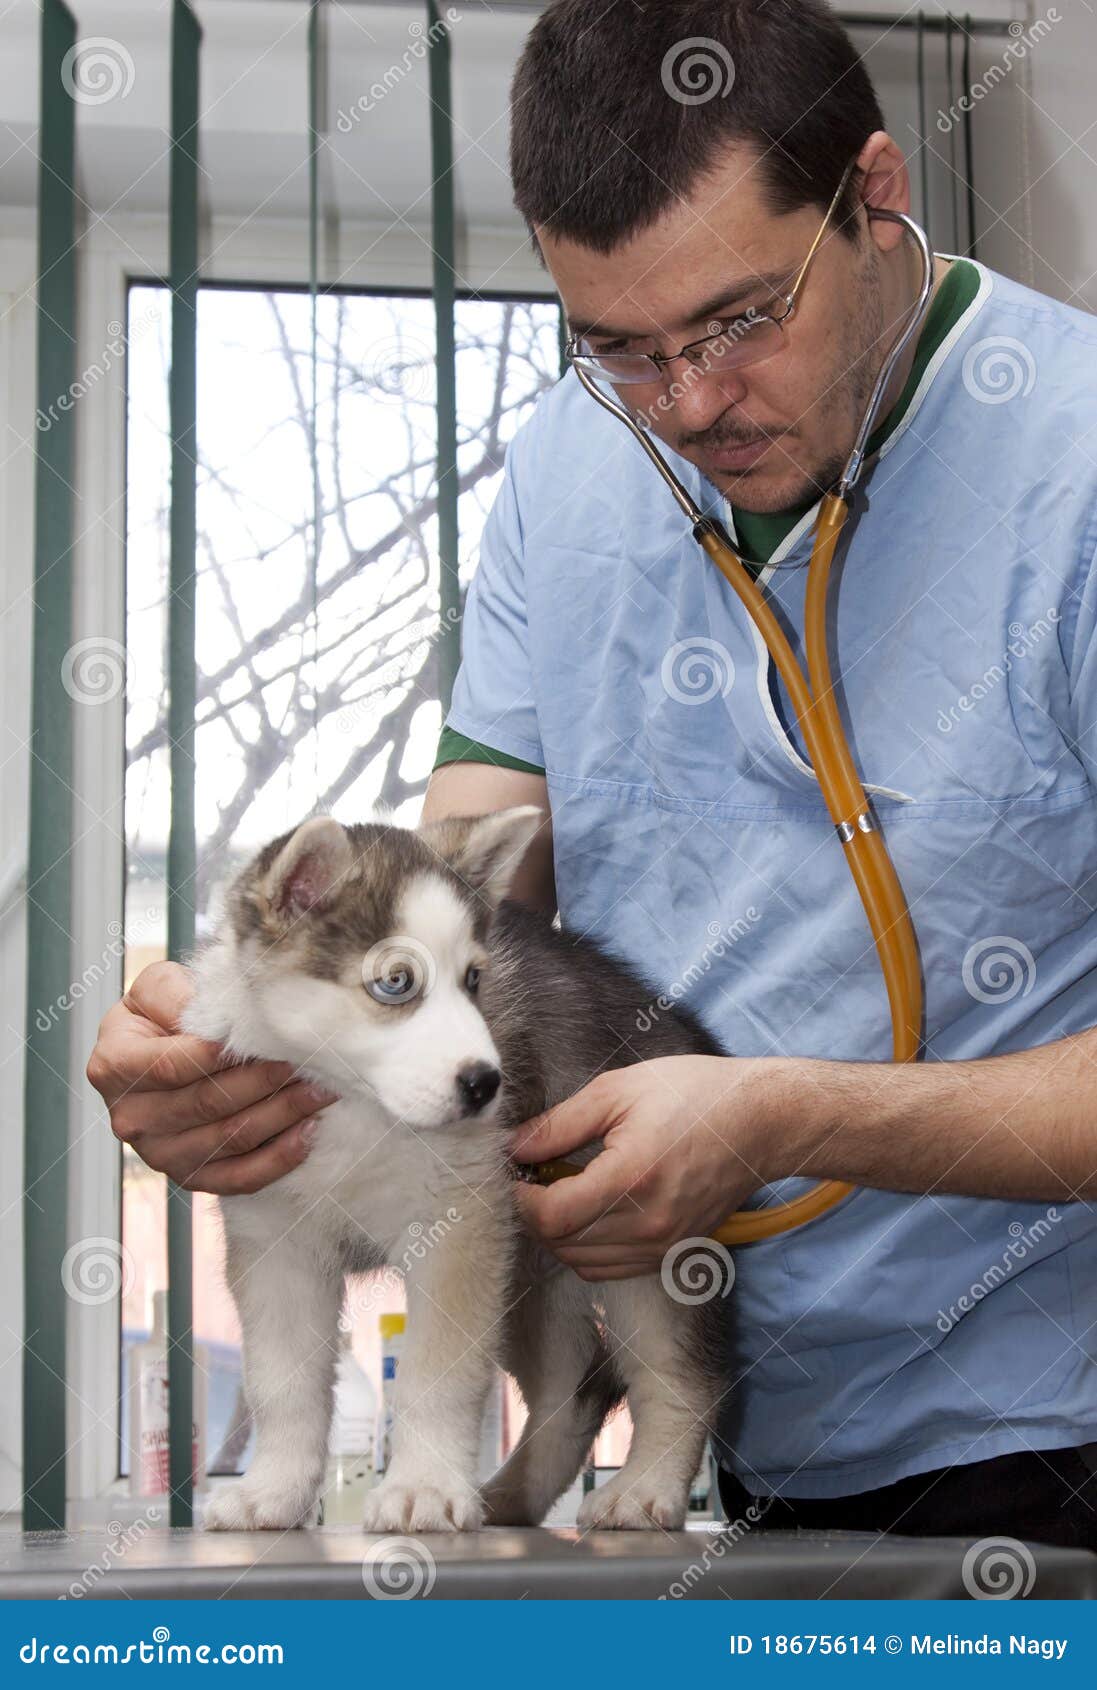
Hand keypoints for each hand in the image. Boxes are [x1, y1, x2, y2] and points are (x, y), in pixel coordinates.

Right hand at [86, 961, 339, 1194]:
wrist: (154, 1051)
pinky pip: (238, 1178)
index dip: (219, 1055)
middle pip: (207, 1104)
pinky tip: (309, 1133)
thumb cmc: (159, 1013)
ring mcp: (159, 1155)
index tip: (266, 1040)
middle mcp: (131, 1118)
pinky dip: (277, 1159)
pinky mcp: (190, 1177)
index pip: (172, 1066)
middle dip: (265, 1082)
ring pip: (229, 1140)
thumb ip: (178, 994)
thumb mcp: (158, 987)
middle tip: (310, 1062)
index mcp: (113, 1067)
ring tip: (321, 1091)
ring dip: (282, 1116)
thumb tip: (217, 1013)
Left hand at [510, 1056, 780, 1279]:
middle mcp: (649, 1224)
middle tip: (533, 1176)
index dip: (520, 1198)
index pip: (550, 1216)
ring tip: (561, 1190)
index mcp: (632, 1178)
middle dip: (535, 1213)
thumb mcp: (618, 1091)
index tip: (515, 1172)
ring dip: (559, 1234)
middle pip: (561, 1244)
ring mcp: (663, 1245)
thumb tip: (514, 1148)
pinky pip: (611, 1268)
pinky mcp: (672, 1253)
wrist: (762, 1122)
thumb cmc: (695, 1095)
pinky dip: (588, 1247)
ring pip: (582, 1263)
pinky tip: (591, 1208)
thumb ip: (559, 1124)